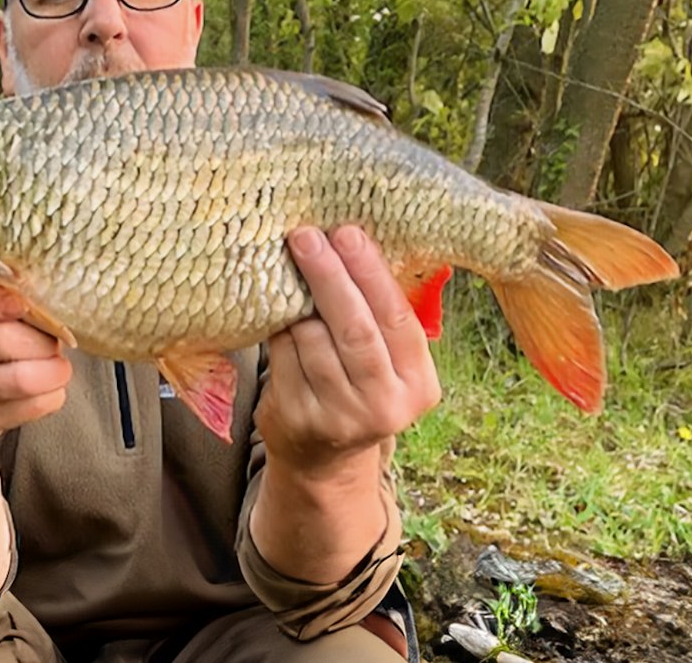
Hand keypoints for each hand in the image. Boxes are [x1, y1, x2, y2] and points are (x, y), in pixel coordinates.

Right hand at [0, 278, 72, 454]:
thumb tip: (45, 282)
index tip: (20, 301)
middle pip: (3, 340)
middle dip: (43, 338)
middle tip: (57, 336)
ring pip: (21, 379)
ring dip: (53, 369)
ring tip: (58, 363)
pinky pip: (28, 407)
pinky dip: (51, 395)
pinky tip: (48, 386)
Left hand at [255, 225, 440, 478]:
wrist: (326, 458)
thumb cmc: (359, 385)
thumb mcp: (389, 362)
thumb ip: (382, 315)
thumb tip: (354, 237)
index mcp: (419, 384)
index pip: (397, 318)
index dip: (371, 272)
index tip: (348, 232)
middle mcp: (384, 406)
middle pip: (354, 330)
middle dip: (329, 276)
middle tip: (306, 236)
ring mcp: (339, 417)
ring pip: (313, 340)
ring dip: (297, 298)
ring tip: (289, 263)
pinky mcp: (296, 419)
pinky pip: (283, 356)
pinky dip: (277, 325)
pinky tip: (273, 303)